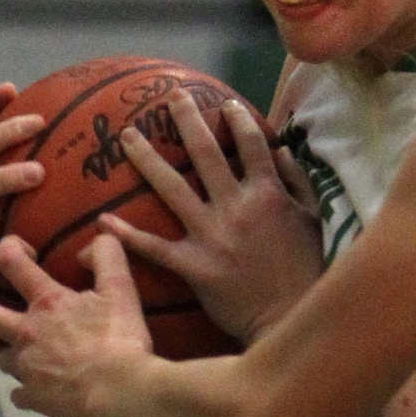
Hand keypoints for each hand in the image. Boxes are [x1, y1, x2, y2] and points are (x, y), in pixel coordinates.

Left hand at [0, 233, 152, 416]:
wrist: (122, 392)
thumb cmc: (121, 339)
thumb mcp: (121, 290)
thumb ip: (107, 257)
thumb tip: (88, 244)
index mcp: (47, 303)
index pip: (13, 263)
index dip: (6, 248)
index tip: (9, 248)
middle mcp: (26, 333)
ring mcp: (26, 368)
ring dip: (5, 352)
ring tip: (16, 351)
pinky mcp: (33, 398)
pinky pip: (19, 395)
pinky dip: (27, 391)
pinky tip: (38, 390)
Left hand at [101, 89, 321, 343]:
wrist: (287, 318)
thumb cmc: (304, 270)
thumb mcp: (312, 220)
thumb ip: (297, 182)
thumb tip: (280, 150)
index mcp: (267, 194)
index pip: (251, 144)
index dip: (238, 119)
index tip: (224, 104)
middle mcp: (235, 207)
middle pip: (205, 153)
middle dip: (187, 120)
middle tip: (170, 98)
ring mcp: (211, 235)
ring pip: (171, 189)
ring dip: (147, 159)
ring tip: (127, 137)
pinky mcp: (193, 266)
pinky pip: (154, 248)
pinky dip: (127, 235)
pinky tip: (103, 221)